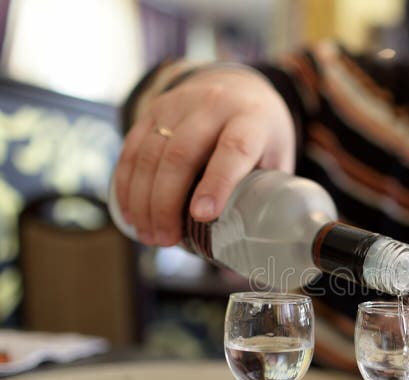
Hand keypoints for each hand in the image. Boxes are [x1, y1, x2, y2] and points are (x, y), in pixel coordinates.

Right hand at [112, 64, 295, 245]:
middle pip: (182, 154)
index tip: (202, 216)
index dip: (217, 183)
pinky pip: (132, 147)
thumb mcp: (276, 158)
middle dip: (167, 203)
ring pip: (151, 152)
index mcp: (252, 119)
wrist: (239, 86)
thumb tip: (253, 258)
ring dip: (143, 200)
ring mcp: (179, 104)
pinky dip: (127, 183)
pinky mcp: (154, 109)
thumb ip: (266, 198)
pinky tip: (130, 212)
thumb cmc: (262, 135)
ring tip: (149, 236)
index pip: (233, 150)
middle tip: (165, 240)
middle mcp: (214, 106)